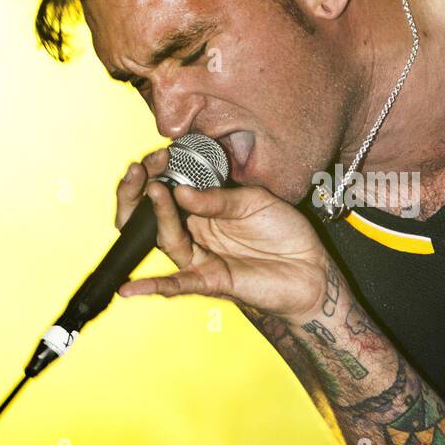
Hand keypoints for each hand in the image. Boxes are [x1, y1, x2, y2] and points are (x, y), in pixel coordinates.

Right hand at [115, 147, 330, 319]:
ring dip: (157, 214)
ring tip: (155, 190)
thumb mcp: (253, 202)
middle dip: (138, 192)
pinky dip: (154, 286)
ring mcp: (201, 258)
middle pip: (150, 217)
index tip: (157, 155)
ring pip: (166, 238)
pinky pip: (179, 283)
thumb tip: (181, 191)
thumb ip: (218, 198)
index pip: (167, 191)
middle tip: (139, 171)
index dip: (156, 173)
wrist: (312, 268)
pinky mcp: (211, 280)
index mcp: (203, 210)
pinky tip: (132, 288)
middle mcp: (195, 234)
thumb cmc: (284, 233)